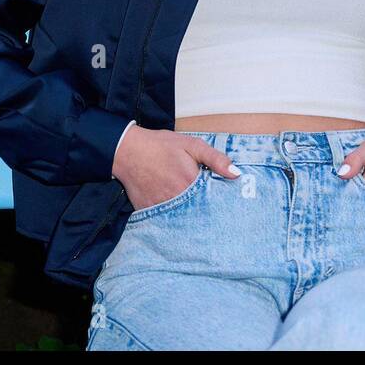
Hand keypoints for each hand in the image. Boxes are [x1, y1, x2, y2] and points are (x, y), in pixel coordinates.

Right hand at [111, 124, 241, 209]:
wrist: (127, 150)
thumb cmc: (161, 146)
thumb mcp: (192, 145)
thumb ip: (215, 159)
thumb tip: (236, 174)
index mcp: (191, 183)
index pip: (213, 200)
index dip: (219, 201)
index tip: (226, 205)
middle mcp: (177, 198)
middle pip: (199, 212)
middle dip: (206, 212)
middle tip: (213, 214)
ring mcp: (162, 206)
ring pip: (182, 218)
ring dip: (189, 216)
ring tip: (194, 213)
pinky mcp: (149, 211)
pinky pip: (164, 219)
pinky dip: (171, 218)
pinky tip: (175, 213)